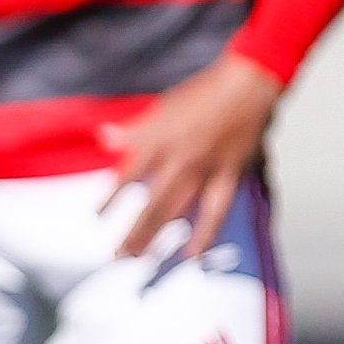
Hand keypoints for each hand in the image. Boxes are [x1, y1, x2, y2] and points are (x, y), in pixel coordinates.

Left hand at [98, 54, 278, 259]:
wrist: (246, 85)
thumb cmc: (204, 93)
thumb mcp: (161, 108)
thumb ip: (134, 130)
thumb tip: (105, 137)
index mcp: (158, 143)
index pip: (126, 177)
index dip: (110, 199)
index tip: (97, 217)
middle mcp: (177, 161)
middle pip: (148, 204)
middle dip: (132, 231)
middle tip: (117, 254)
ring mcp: (203, 171)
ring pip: (175, 212)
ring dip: (156, 236)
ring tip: (141, 258)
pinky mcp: (229, 175)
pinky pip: (215, 211)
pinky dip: (203, 233)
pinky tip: (193, 253)